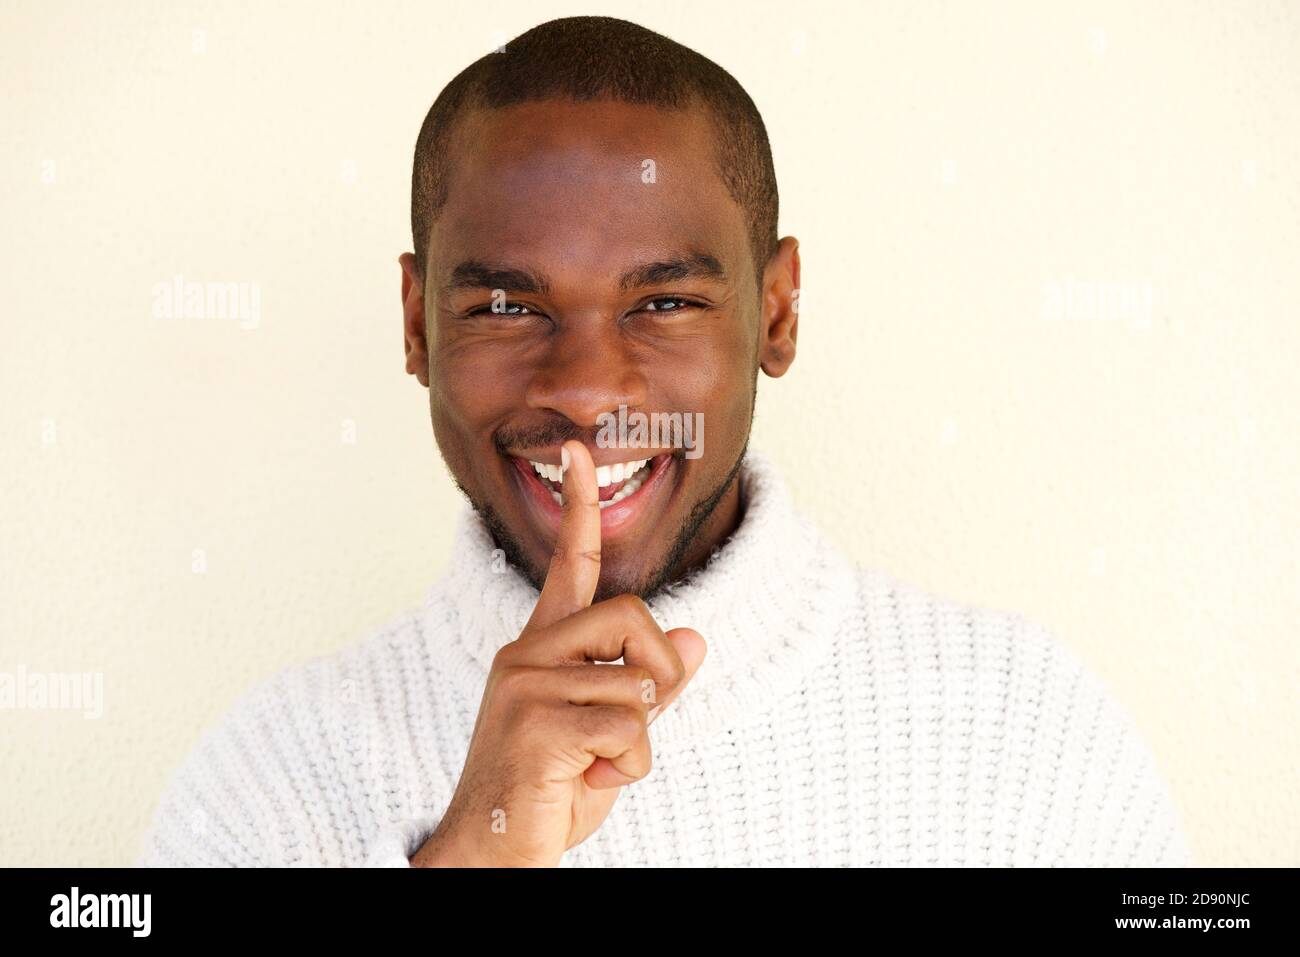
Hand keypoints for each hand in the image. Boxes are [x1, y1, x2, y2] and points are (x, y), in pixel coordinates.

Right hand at [411, 440, 706, 866]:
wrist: (490, 853)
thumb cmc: (548, 793)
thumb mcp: (609, 734)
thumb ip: (645, 685)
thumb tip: (694, 637)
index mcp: (541, 648)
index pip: (569, 566)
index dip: (579, 509)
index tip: (579, 453)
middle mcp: (528, 653)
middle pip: (634, 616)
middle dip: (660, 674)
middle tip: (635, 728)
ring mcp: (526, 684)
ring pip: (639, 687)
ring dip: (639, 744)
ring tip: (594, 770)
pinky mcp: (537, 722)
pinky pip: (629, 730)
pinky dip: (628, 769)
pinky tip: (586, 786)